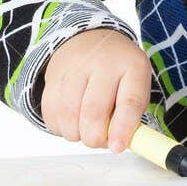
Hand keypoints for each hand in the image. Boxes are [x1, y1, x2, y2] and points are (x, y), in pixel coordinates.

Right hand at [40, 28, 152, 151]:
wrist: (89, 38)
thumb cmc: (118, 70)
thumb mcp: (136, 84)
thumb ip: (131, 114)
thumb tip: (118, 144)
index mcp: (132, 66)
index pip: (130, 101)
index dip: (123, 129)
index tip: (117, 147)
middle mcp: (103, 63)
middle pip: (93, 112)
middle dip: (95, 138)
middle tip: (100, 140)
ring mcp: (74, 68)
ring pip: (68, 117)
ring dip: (77, 134)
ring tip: (86, 127)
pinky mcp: (52, 77)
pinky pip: (51, 114)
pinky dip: (60, 127)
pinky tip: (71, 120)